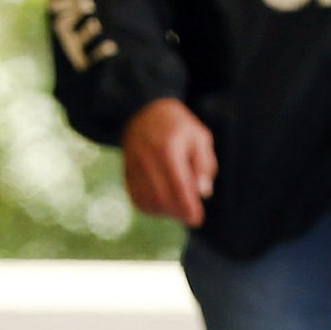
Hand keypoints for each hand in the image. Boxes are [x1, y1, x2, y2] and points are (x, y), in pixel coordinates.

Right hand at [121, 98, 217, 228]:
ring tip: (177, 210)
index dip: (188, 206)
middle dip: (177, 212)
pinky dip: (149, 207)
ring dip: (163, 212)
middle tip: (189, 217)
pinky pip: (135, 197)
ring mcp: (133, 164)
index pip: (178, 185)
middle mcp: (147, 157)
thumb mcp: (200, 137)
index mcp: (168, 148)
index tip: (197, 219)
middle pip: (161, 197)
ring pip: (146, 200)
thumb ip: (204, 164)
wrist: (144, 109)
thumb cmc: (179, 126)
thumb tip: (203, 193)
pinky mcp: (126, 170)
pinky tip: (162, 206)